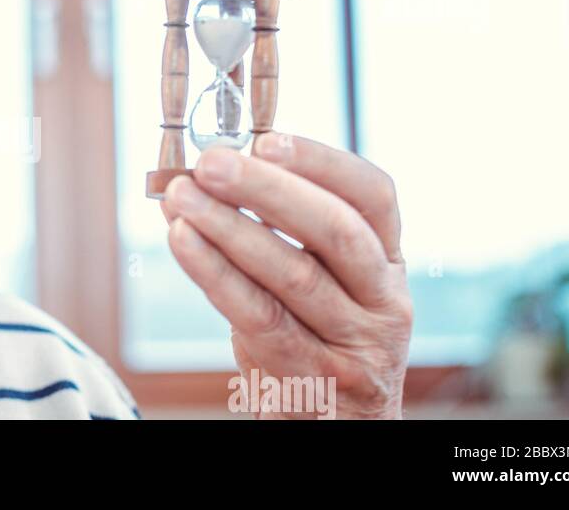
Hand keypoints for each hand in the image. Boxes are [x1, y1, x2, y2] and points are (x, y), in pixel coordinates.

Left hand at [161, 132, 411, 418]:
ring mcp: (354, 343)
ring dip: (229, 228)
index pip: (374, 196)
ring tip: (180, 196)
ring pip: (293, 274)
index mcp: (387, 263)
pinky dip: (216, 274)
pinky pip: (259, 317)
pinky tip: (182, 241)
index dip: (322, 162)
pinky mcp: (314, 377)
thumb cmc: (315, 345)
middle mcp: (383, 300)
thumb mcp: (320, 287)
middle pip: (335, 230)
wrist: (335, 430)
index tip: (266, 139)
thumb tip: (202, 176)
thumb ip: (275, 233)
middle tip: (211, 162)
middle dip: (267, 190)